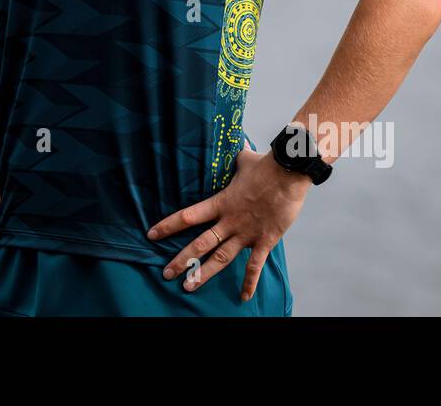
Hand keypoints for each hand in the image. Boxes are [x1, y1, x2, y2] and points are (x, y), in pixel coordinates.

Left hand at [146, 142, 309, 300]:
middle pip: (200, 244)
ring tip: (188, 287)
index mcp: (221, 202)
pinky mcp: (265, 240)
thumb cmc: (265, 164)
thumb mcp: (241, 159)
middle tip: (166, 273)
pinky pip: (255, 265)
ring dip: (204, 274)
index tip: (151, 235)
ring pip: (221, 258)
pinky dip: (249, 282)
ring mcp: (246, 233)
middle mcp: (230, 221)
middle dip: (182, 260)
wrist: (289, 172)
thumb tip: (225, 142)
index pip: (187, 216)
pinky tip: (243, 297)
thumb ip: (230, 158)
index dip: (168, 226)